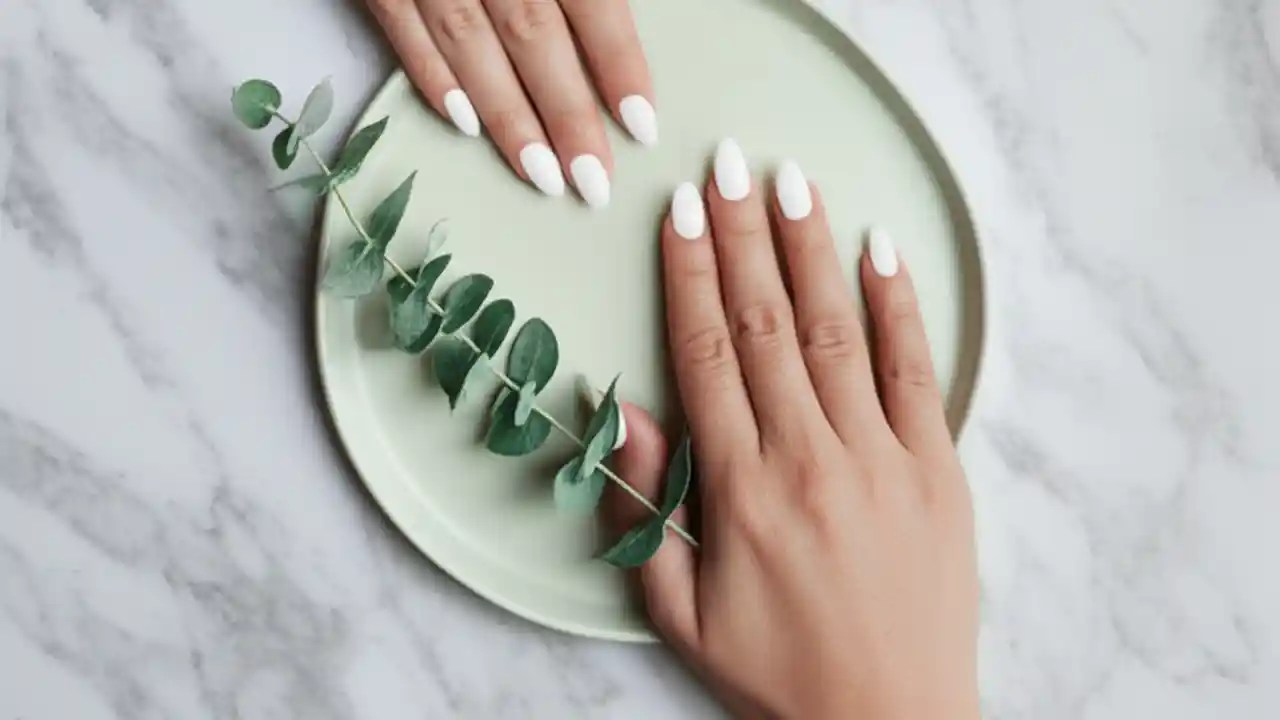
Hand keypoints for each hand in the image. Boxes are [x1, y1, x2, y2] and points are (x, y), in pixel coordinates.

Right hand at [365, 0, 656, 206]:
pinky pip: (403, 29)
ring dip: (508, 117)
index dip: (618, 67)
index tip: (642, 128)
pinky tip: (464, 126)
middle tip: (594, 183)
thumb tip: (610, 35)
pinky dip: (432, 78)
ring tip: (543, 176)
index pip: (591, 5)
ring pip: (471, 46)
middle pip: (535, 38)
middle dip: (567, 116)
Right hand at [605, 140, 980, 718]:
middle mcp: (808, 458)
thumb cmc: (778, 669)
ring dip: (810, 250)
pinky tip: (876, 252)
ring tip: (790, 184)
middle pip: (765, 324)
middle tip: (727, 167)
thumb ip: (647, 512)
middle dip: (742, 237)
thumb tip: (629, 417)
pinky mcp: (937, 470)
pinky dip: (896, 306)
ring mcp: (880, 459)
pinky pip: (914, 371)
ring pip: (834, 332)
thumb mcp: (679, 610)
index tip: (681, 216)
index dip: (690, 277)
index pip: (706, 356)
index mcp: (739, 490)